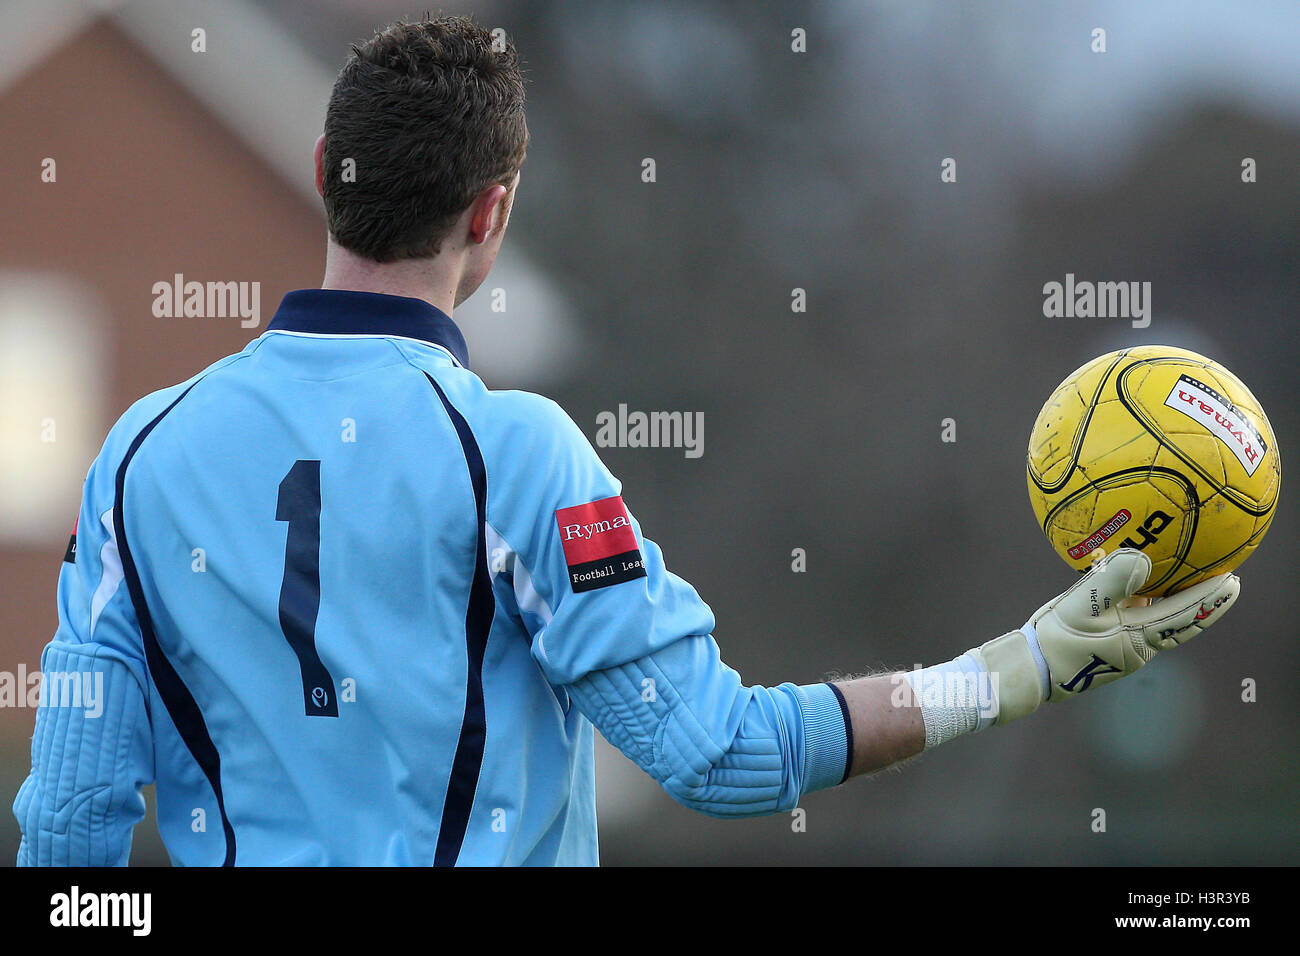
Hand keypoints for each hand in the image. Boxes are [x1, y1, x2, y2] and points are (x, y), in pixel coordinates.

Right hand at [973, 549, 1239, 723]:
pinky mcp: (1113, 644)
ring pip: (1163, 620)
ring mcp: (1128, 647)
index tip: (1233, 581)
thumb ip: (1113, 581)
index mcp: (1139, 637)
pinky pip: (1141, 619)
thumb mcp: (1081, 606)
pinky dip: (1152, 602)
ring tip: (1192, 580)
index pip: (1185, 615)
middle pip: (1183, 621)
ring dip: (1180, 602)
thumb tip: (1143, 559)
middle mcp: (1141, 646)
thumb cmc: (1056, 639)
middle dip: (1206, 603)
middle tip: (1227, 582)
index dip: (1211, 599)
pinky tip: (1146, 588)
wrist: (1035, 669)